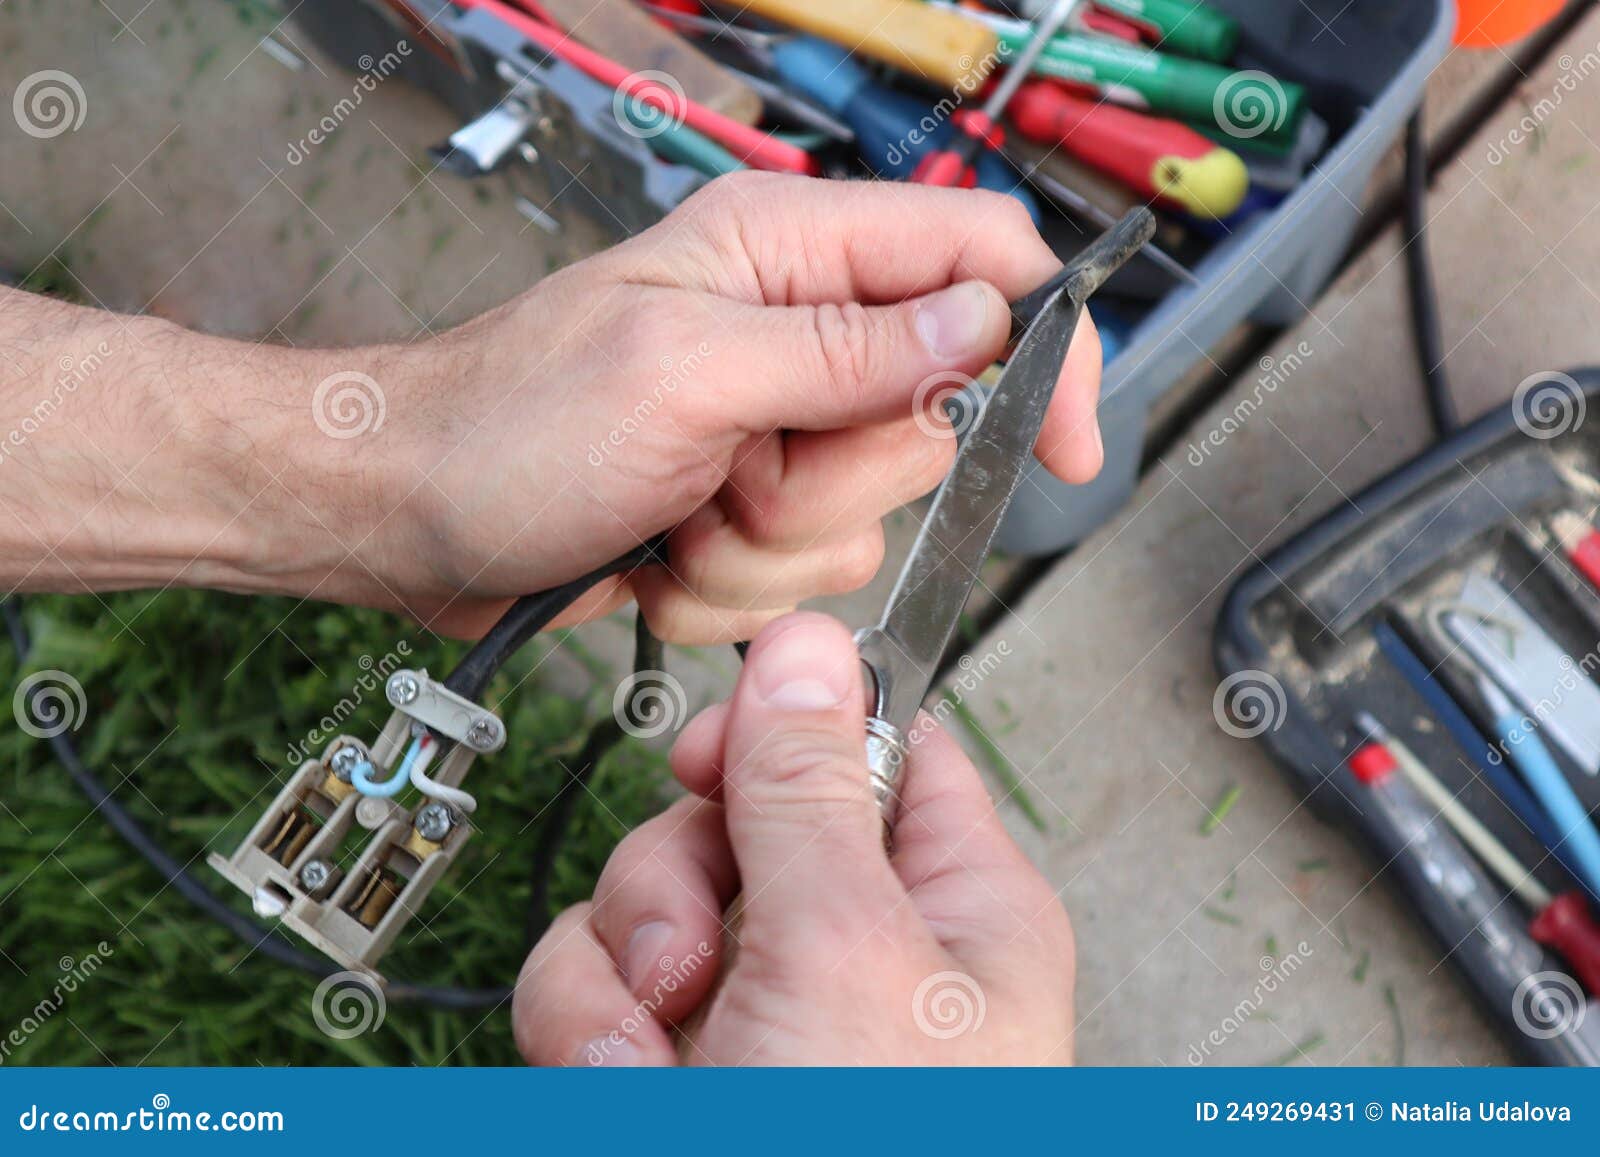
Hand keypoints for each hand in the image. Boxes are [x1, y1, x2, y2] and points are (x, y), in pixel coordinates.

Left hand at [0, 175, 1101, 626]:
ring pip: (862, 519)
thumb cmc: (507, 425)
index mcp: (788, 254)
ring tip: (671, 515)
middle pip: (929, 420)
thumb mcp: (684, 372)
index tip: (1063, 446)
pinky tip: (654, 554)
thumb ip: (846, 349)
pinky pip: (798, 578)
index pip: (980, 263)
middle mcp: (793, 335)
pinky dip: (725, 590)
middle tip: (733, 472)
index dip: (1043, 348)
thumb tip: (983, 323)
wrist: (406, 518)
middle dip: (832, 482)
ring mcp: (770, 429)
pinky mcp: (742, 508)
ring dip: (760, 549)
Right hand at [512, 612, 1075, 1064]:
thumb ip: (809, 794)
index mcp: (956, 905)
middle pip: (735, 816)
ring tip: (655, 1054)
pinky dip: (589, 1035)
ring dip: (619, 975)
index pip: (879, 747)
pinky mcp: (672, 1055)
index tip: (719, 743)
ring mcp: (762, 1004)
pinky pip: (592, 982)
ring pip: (644, 900)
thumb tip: (807, 648)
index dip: (791, 726)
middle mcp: (858, 947)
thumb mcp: (846, 955)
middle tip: (692, 956)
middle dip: (676, 883)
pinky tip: (628, 1087)